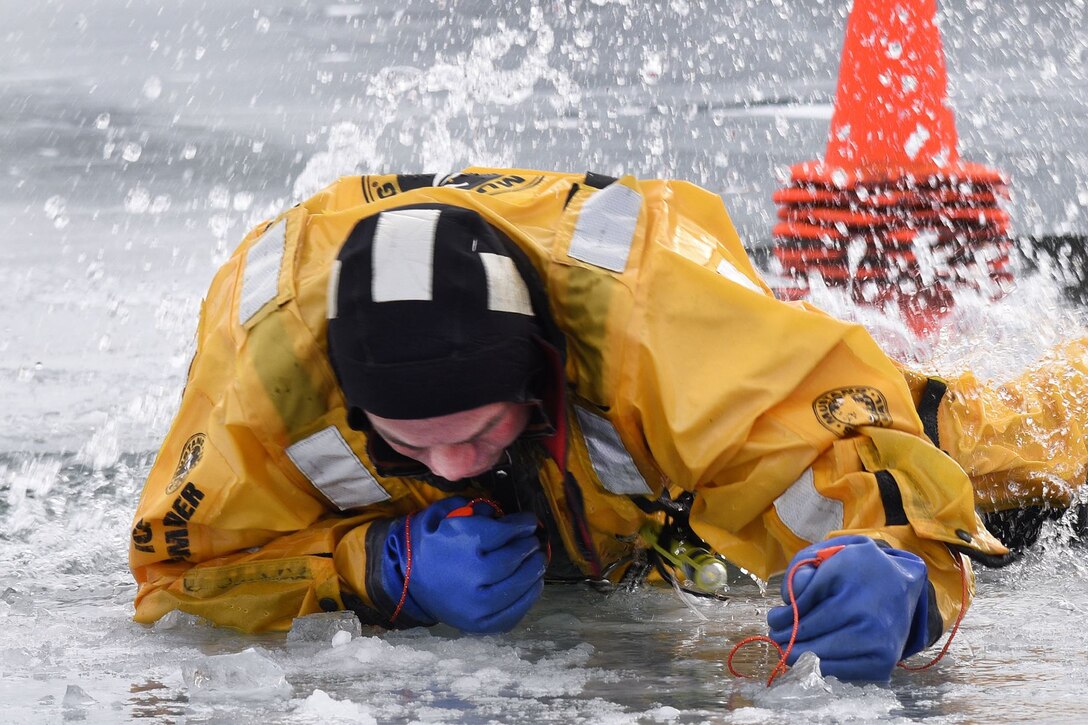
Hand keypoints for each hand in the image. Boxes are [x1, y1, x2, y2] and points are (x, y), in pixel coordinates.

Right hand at [382, 497, 546, 632]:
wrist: (403, 580)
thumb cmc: (427, 543)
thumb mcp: (445, 514)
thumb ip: (476, 508)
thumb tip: (504, 514)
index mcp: (466, 543)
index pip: (508, 532)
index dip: (524, 525)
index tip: (530, 522)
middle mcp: (474, 575)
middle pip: (516, 558)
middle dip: (530, 546)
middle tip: (535, 541)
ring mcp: (478, 604)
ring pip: (519, 586)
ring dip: (534, 571)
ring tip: (538, 560)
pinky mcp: (479, 624)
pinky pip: (513, 613)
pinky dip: (528, 598)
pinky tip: (532, 584)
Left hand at [766, 535, 929, 680]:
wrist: (903, 583)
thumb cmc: (859, 567)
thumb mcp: (831, 554)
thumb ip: (804, 571)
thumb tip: (789, 603)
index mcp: (853, 594)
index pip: (806, 617)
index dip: (784, 620)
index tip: (773, 619)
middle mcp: (869, 622)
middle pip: (812, 641)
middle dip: (788, 640)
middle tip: (776, 636)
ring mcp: (879, 647)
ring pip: (823, 660)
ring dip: (800, 655)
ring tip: (789, 646)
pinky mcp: (883, 664)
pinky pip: (840, 672)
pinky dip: (822, 665)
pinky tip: (814, 653)